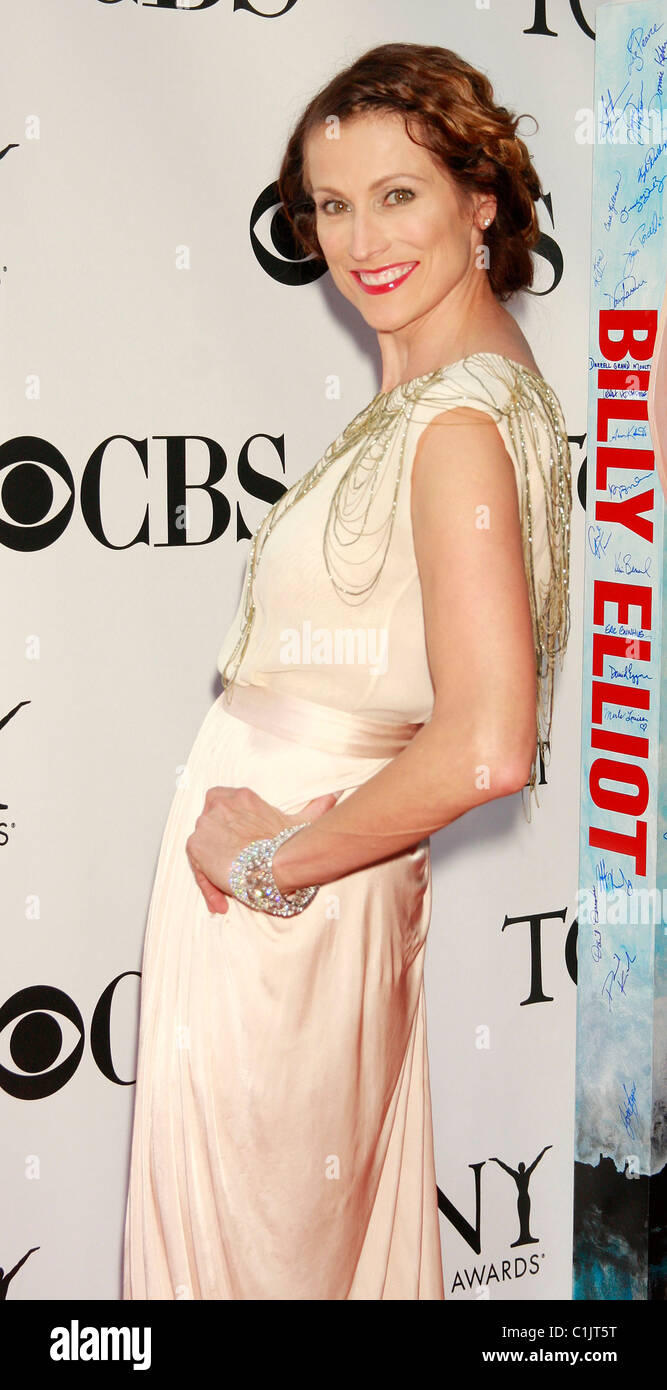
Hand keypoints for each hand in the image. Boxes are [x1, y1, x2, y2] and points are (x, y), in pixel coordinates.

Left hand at [185, 785, 338, 915]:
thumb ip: (314, 808)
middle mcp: (219, 805)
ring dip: (214, 874)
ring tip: (231, 894)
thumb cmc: (289, 842)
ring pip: (204, 852)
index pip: (224, 812)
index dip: (232, 834)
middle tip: (239, 875)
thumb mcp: (302, 821)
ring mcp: (205, 825)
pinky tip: (221, 902)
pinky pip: (198, 870)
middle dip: (223, 854)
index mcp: (240, 797)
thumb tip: (336, 796)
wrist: (278, 861)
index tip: (242, 851)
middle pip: (213, 832)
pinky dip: (208, 888)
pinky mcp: (196, 845)